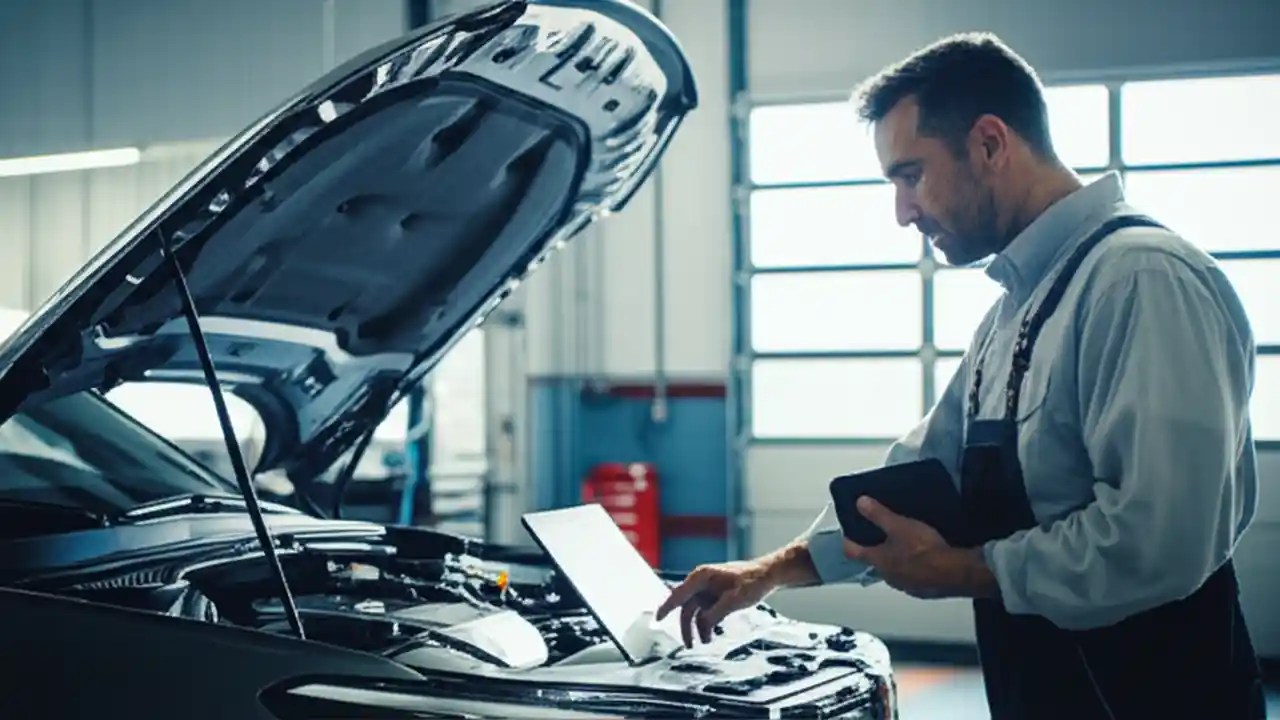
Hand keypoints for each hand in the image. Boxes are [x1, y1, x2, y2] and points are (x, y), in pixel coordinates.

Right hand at [655, 561, 774, 646]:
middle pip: (687, 607)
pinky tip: (712, 634)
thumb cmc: (752, 582)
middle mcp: (701, 582)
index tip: (658, 619)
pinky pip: (705, 612)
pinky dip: (707, 623)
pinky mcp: (715, 595)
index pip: (679, 594)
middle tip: (689, 645)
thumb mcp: (734, 600)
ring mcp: (708, 589)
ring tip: (706, 642)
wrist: (769, 575)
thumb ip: (715, 613)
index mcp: (701, 577)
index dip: (667, 607)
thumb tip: (702, 626)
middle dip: (687, 627)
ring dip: (699, 627)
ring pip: (696, 612)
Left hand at [843, 496, 996, 598]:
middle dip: (876, 549)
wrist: (956, 573)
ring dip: (896, 559)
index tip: (848, 535)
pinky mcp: (923, 590)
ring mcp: (906, 586)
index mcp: (878, 561)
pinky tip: (924, 558)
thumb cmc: (924, 549)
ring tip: (905, 544)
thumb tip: (859, 503)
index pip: (853, 553)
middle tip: (881, 535)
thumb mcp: (900, 525)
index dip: (849, 542)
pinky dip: (914, 568)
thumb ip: (878, 515)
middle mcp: (888, 577)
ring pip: (895, 570)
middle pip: (875, 562)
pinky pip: (913, 577)